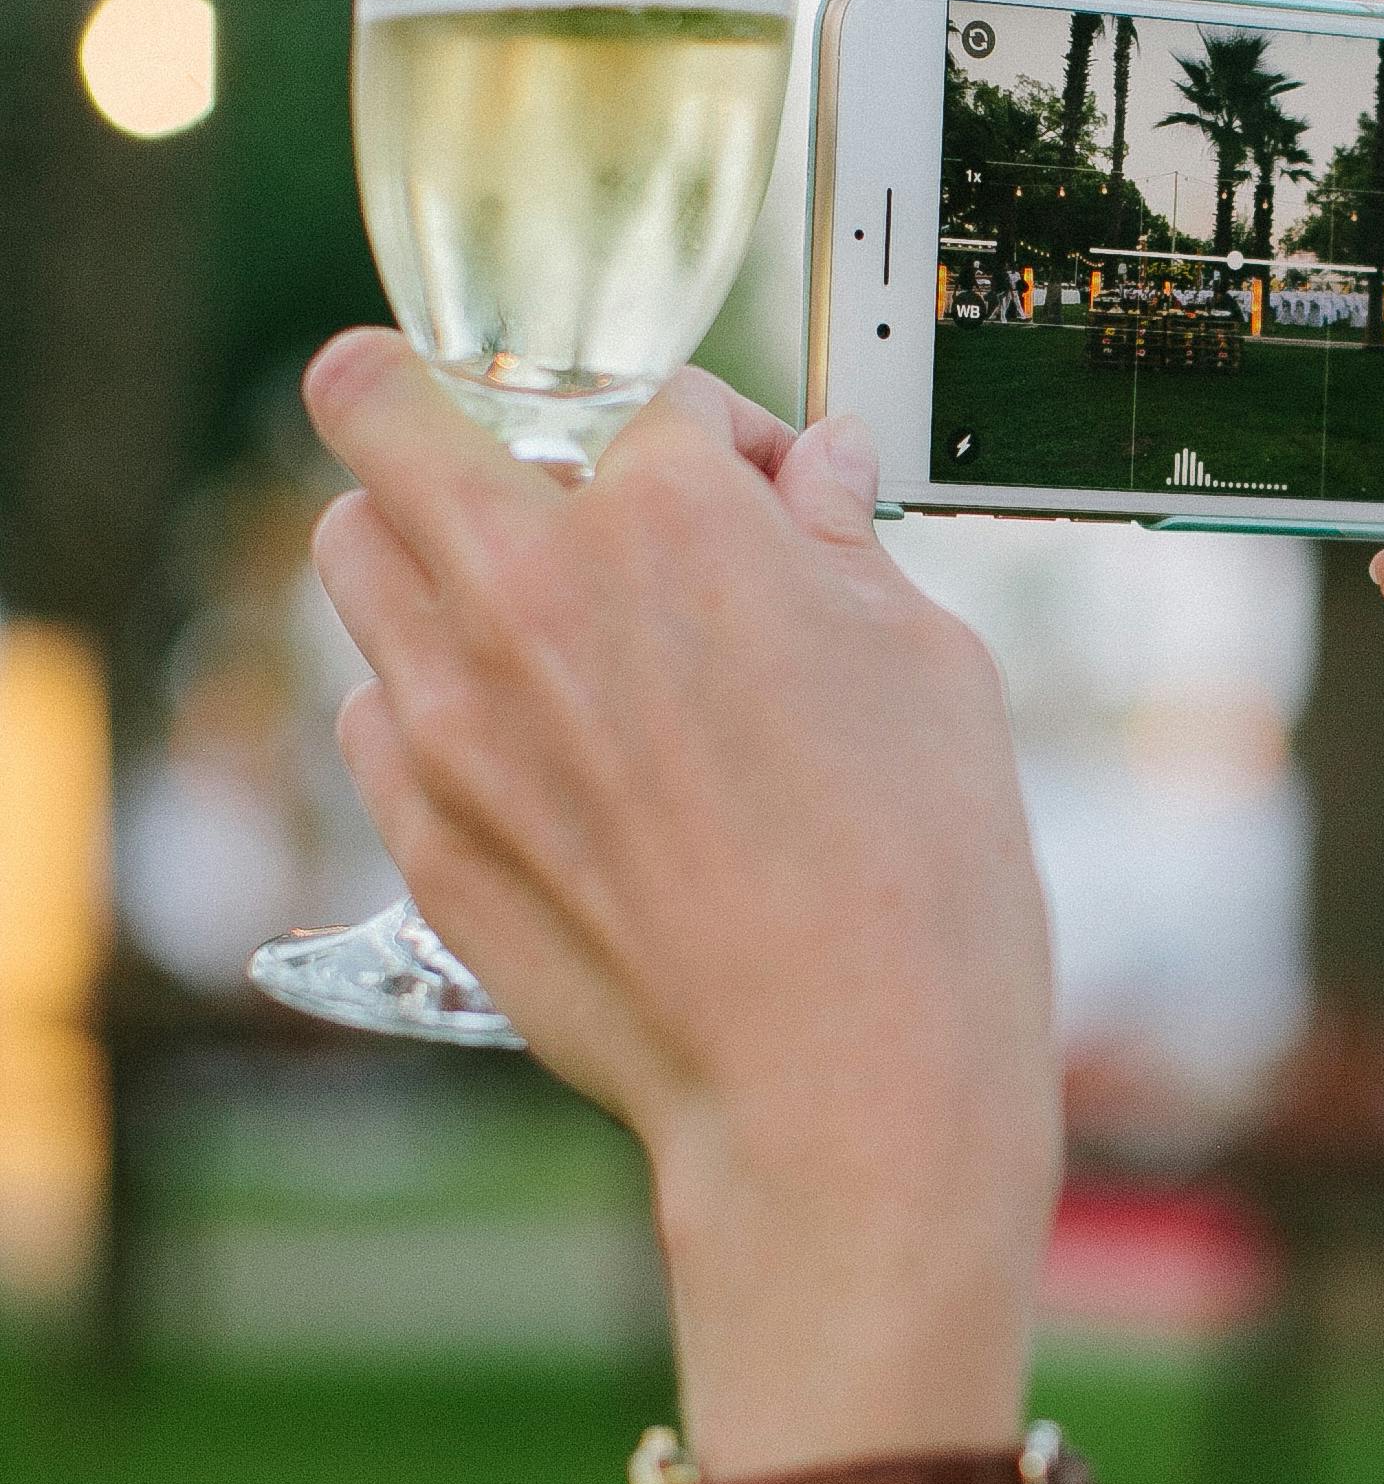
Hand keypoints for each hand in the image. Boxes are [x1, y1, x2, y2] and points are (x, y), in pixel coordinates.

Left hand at [302, 341, 1058, 1472]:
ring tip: (516, 600)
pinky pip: (372, 709)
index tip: (757, 494)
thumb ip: (845, 546)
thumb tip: (814, 478)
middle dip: (446, 402)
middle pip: (387, 411)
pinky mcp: (422, 830)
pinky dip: (432, 699)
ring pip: (352, 549)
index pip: (647, 396)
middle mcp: (529, 589)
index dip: (718, 437)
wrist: (844, 1087)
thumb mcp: (930, 669)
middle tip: (512, 446)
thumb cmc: (918, 883)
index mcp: (670, 515)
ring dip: (425, 543)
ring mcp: (452, 715)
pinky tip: (529, 748)